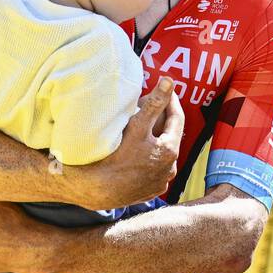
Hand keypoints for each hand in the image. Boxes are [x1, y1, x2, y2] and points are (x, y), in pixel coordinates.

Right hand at [60, 76, 184, 209]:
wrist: (95, 190)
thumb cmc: (114, 156)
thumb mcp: (136, 126)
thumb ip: (155, 103)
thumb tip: (169, 81)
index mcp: (170, 151)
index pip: (177, 119)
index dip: (172, 101)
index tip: (167, 90)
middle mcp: (170, 169)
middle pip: (169, 136)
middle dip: (162, 120)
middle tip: (151, 106)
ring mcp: (160, 182)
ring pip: (161, 154)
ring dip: (156, 140)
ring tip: (143, 128)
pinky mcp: (149, 192)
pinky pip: (153, 169)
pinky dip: (149, 158)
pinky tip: (138, 152)